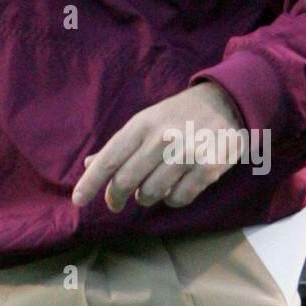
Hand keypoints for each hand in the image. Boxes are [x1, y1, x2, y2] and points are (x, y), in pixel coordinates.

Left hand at [73, 81, 244, 212]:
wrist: (226, 101)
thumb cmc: (177, 115)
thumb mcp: (145, 121)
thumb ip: (119, 145)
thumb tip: (89, 164)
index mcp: (141, 125)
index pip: (109, 159)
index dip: (90, 182)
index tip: (78, 200)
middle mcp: (161, 139)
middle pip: (126, 181)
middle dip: (116, 197)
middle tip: (115, 203)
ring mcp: (186, 154)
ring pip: (151, 194)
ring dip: (145, 198)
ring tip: (147, 191)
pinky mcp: (208, 168)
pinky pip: (179, 199)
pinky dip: (171, 200)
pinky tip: (173, 190)